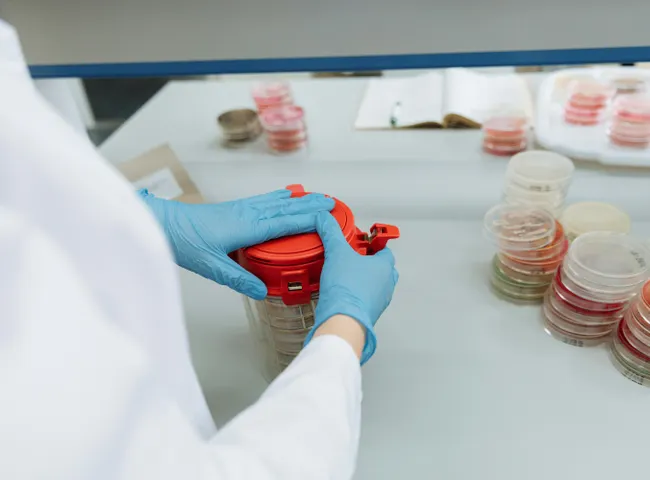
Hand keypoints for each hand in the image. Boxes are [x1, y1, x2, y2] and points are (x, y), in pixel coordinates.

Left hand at [139, 189, 334, 298]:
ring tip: (316, 197)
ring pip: (277, 202)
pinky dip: (280, 198)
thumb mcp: (212, 266)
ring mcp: (242, 209)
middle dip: (311, 205)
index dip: (310, 218)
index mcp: (248, 227)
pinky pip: (265, 201)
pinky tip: (284, 196)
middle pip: (287, 207)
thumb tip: (262, 291)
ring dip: (299, 200)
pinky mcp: (235, 208)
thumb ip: (238, 278)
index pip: (286, 221)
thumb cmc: (184, 242)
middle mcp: (248, 214)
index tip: (329, 214)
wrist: (164, 224)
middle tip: (333, 203)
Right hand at [305, 212, 398, 363]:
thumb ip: (331, 232)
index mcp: (385, 267)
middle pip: (378, 267)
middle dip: (364, 261)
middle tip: (349, 256)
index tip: (360, 240)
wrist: (342, 321)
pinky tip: (339, 292)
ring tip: (342, 274)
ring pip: (371, 284)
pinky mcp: (367, 313)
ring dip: (359, 279)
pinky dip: (354, 294)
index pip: (383, 249)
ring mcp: (378, 301)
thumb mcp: (336, 252)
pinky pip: (363, 299)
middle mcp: (386, 284)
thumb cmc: (347, 290)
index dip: (370, 243)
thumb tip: (325, 219)